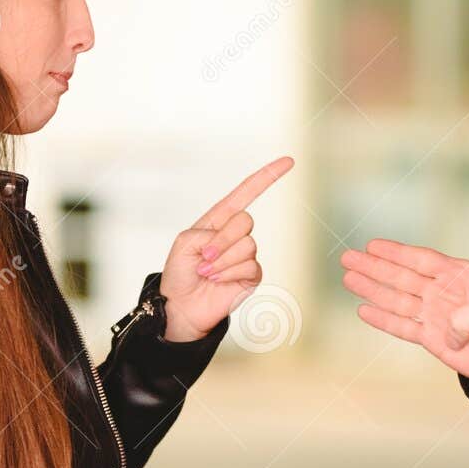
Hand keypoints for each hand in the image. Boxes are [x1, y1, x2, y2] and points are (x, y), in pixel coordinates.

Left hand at [158, 156, 292, 340]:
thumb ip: (207, 233)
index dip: (267, 177)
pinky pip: (250, 266)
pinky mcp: (252, 275)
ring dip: (223, 261)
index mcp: (219, 220)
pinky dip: (230, 274)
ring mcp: (245, 254)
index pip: (246, 193)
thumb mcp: (184, 243)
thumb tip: (228, 242)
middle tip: (206, 257)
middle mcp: (234, 235)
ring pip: (247, 246)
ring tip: (208, 272)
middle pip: (246, 221)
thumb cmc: (179, 273)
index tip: (288, 161)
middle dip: (223, 240)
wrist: (182, 306)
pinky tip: (219, 281)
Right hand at [340, 239, 468, 388]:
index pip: (424, 260)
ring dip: (373, 289)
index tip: (373, 245)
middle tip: (348, 256)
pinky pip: (403, 327)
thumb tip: (444, 329)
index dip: (398, 253)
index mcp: (461, 275)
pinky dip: (384, 319)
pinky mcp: (432, 339)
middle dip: (375, 267)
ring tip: (348, 278)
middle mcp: (444, 292)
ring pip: (398, 299)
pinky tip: (364, 309)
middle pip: (403, 276)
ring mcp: (436, 315)